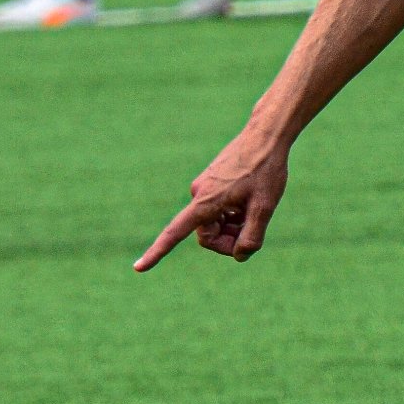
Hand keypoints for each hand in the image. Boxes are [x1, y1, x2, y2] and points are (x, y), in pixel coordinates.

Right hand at [134, 127, 290, 271]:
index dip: (157, 253)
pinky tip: (249, 201)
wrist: (266, 135)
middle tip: (254, 229)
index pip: (175, 233)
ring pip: (214, 224)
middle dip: (229, 239)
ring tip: (254, 209)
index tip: (138, 268)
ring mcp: (203, 188)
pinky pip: (217, 211)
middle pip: (207, 236)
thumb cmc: (266, 170)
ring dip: (233, 226)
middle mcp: (198, 194)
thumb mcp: (264, 207)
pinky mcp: (210, 183)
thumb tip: (239, 256)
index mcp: (205, 202)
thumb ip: (252, 237)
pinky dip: (232, 214)